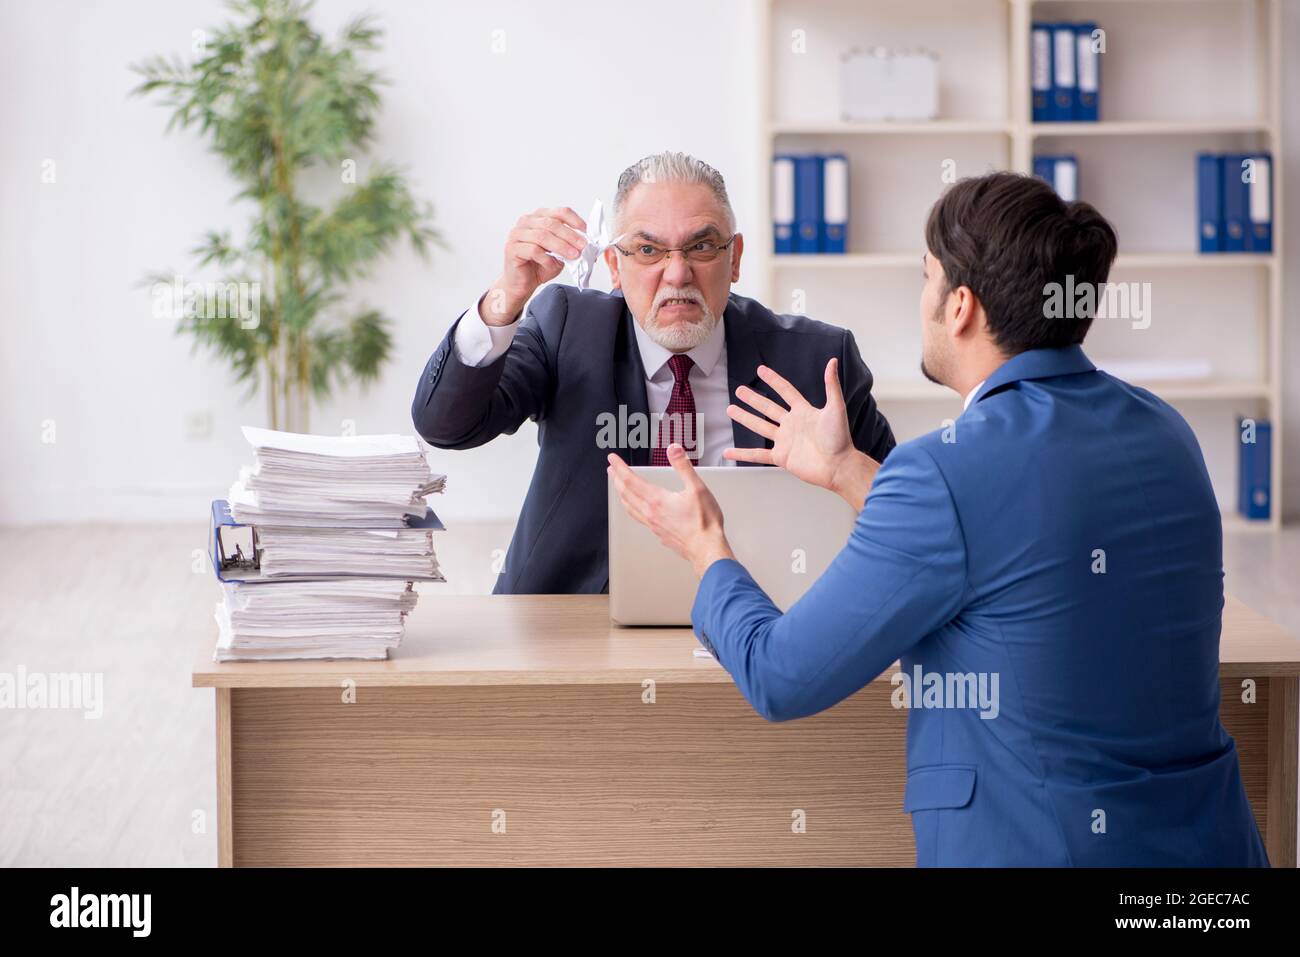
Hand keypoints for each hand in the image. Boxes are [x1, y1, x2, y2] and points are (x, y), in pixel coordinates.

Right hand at [479, 207, 588, 325]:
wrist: (523, 284)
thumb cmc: (540, 266)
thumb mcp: (560, 253)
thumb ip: (570, 245)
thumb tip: (586, 243)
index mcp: (539, 217)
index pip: (559, 212)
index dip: (575, 220)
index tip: (587, 232)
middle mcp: (526, 222)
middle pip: (552, 224)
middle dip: (570, 235)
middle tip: (583, 246)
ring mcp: (517, 234)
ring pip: (542, 236)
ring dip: (561, 246)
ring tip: (573, 256)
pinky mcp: (512, 248)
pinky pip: (533, 250)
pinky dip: (546, 258)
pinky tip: (552, 265)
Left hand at [607, 444, 735, 577]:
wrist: (706, 548)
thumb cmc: (704, 523)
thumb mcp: (697, 488)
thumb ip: (683, 466)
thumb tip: (674, 449)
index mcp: (657, 500)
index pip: (630, 480)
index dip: (619, 467)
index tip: (612, 459)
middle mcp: (651, 513)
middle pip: (625, 493)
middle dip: (616, 479)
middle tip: (611, 469)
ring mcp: (653, 525)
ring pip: (629, 507)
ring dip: (621, 494)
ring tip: (618, 487)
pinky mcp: (658, 533)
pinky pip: (638, 518)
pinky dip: (631, 508)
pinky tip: (636, 509)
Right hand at [725, 358, 877, 508]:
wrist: (838, 466)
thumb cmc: (840, 439)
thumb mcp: (836, 407)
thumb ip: (831, 385)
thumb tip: (832, 362)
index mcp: (803, 411)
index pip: (785, 391)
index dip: (773, 380)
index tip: (761, 371)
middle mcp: (792, 425)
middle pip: (768, 407)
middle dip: (753, 399)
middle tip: (740, 391)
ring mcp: (785, 441)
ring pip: (760, 427)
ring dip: (745, 418)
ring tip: (731, 409)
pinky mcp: (782, 457)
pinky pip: (758, 455)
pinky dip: (743, 454)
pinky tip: (730, 452)